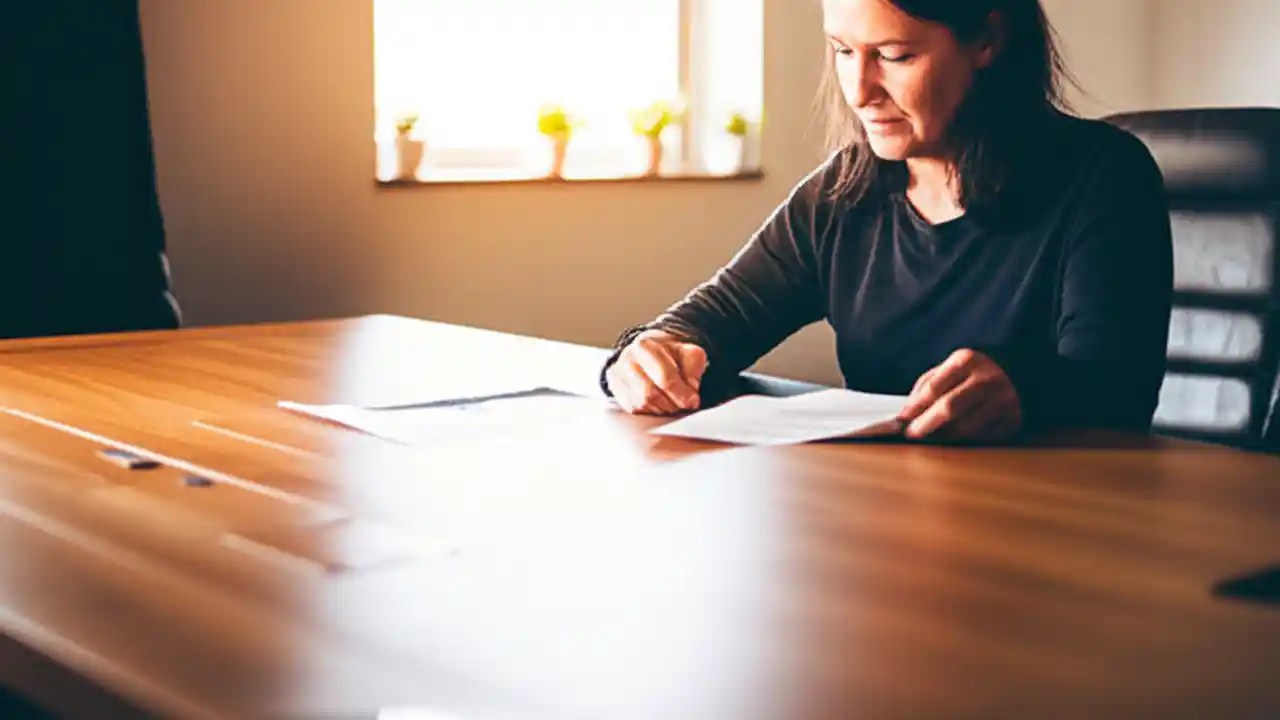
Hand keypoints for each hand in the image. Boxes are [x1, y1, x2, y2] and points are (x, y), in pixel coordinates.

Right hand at [606, 329, 707, 414]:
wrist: (647, 353)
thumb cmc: (668, 354)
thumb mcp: (687, 351)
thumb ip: (693, 364)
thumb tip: (691, 386)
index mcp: (645, 346)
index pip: (664, 376)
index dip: (681, 393)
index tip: (693, 401)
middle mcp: (628, 360)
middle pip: (650, 394)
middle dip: (671, 403)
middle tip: (684, 405)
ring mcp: (619, 377)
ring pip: (642, 404)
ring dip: (662, 408)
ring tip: (672, 403)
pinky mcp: (617, 391)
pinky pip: (634, 410)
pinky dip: (651, 411)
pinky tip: (660, 404)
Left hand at [898, 349, 1021, 441]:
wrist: (1018, 374)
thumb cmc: (974, 373)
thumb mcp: (951, 368)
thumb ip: (926, 387)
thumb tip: (905, 414)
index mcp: (967, 361)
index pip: (934, 388)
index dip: (915, 408)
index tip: (902, 421)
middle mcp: (986, 380)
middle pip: (949, 408)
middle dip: (925, 425)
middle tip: (912, 435)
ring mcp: (1002, 401)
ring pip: (965, 428)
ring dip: (942, 438)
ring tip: (930, 439)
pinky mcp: (1011, 421)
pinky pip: (980, 438)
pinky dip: (963, 443)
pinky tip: (952, 443)